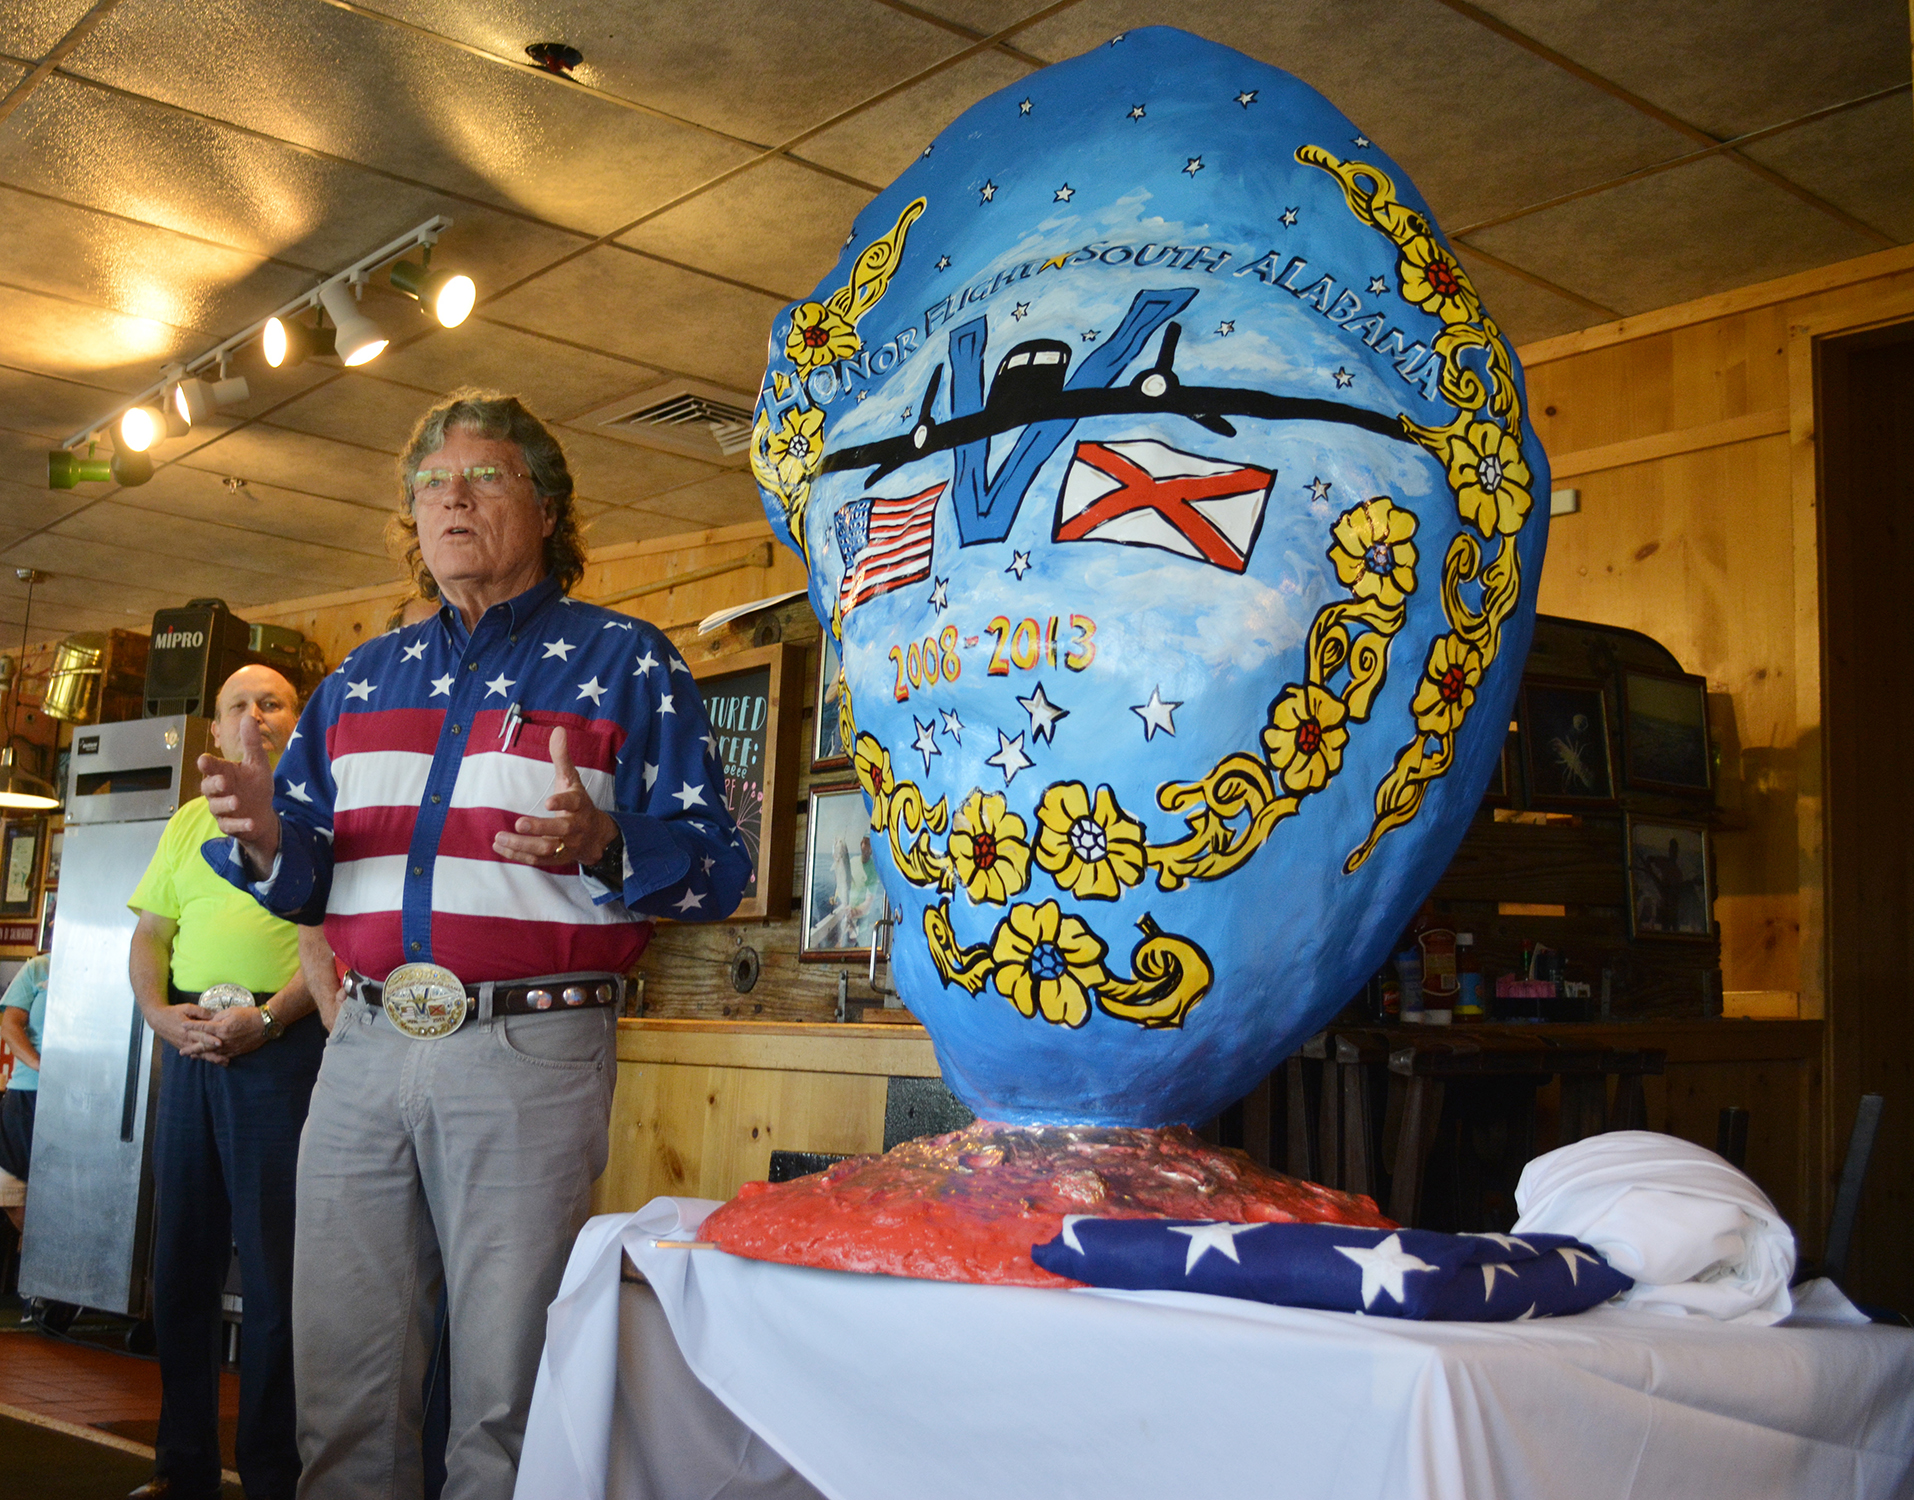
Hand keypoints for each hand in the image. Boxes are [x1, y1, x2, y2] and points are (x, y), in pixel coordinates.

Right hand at [151, 1003, 227, 1065]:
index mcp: (187, 1030)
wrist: (158, 1020)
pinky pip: (195, 1054)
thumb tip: (216, 1014)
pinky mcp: (183, 1047)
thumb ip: (201, 1012)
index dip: (210, 1040)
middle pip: (202, 1048)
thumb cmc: (174, 1012)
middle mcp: (186, 1040)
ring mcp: (184, 1045)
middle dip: (214, 1054)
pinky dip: (204, 1057)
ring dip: (212, 1058)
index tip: (220, 1043)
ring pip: (200, 1054)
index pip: (201, 1036)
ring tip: (224, 1062)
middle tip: (226, 1059)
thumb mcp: (187, 1008)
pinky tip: (214, 1060)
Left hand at [183, 1006, 268, 1062]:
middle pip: (203, 1045)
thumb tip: (209, 1021)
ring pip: (211, 1053)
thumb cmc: (248, 1015)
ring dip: (201, 1054)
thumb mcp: (231, 1011)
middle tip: (181, 1052)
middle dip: (191, 1048)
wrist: (265, 1024)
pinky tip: (209, 1057)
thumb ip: (218, 1017)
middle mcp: (223, 1040)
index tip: (182, 1026)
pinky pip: (222, 1056)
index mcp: (221, 1028)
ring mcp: (229, 1047)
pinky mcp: (236, 1051)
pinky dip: (214, 1057)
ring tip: (192, 1056)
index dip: (191, 1026)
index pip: (202, 1027)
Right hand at [197, 714, 280, 877]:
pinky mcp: (229, 825)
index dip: (206, 764)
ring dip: (226, 804)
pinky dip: (240, 824)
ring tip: (237, 801)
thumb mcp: (257, 763)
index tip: (204, 761)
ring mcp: (221, 809)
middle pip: (207, 787)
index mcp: (221, 773)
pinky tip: (251, 822)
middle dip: (214, 784)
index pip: (209, 767)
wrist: (262, 814)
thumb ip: (251, 743)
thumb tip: (248, 717)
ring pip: (216, 807)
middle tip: (223, 781)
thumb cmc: (255, 786)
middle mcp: (217, 791)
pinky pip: (230, 826)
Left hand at [494, 727, 617, 867]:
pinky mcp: (557, 859)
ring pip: (547, 849)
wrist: (596, 838)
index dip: (562, 803)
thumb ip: (562, 758)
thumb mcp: (572, 781)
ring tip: (499, 837)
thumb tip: (558, 730)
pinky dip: (518, 856)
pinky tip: (499, 847)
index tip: (548, 802)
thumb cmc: (579, 805)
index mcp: (580, 805)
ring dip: (523, 845)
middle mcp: (575, 827)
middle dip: (540, 828)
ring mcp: (567, 845)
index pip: (574, 802)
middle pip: (561, 830)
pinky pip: (537, 861)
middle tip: (519, 823)